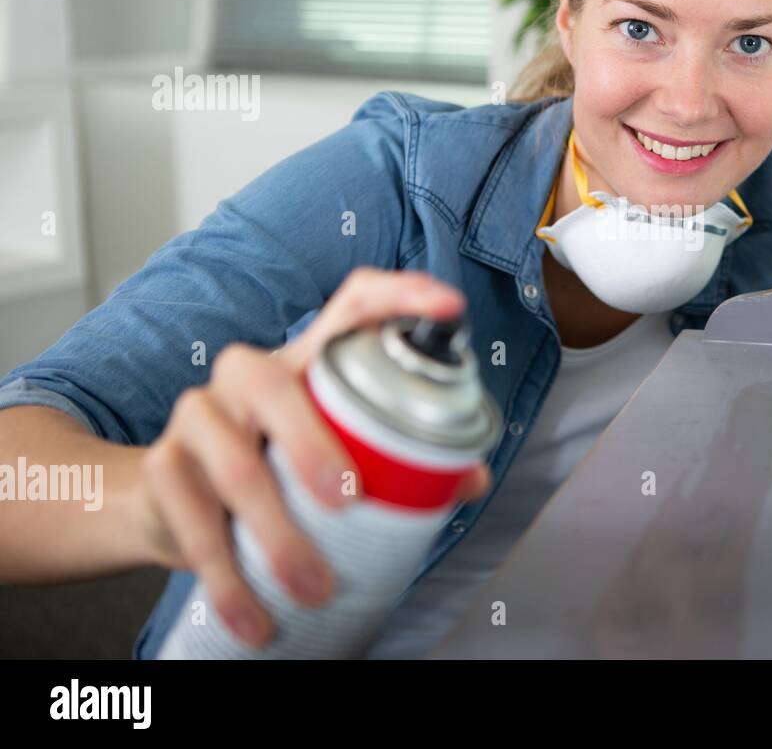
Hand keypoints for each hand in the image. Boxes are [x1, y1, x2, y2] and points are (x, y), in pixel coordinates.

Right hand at [136, 268, 491, 647]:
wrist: (169, 504)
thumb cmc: (274, 468)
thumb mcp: (334, 454)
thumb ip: (401, 460)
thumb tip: (468, 479)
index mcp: (307, 361)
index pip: (352, 303)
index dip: (400, 296)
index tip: (449, 308)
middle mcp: (248, 375)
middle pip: (275, 385)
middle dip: (313, 445)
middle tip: (349, 501)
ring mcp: (199, 415)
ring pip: (234, 465)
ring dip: (276, 536)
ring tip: (312, 589)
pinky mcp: (163, 467)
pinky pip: (193, 519)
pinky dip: (227, 579)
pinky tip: (253, 616)